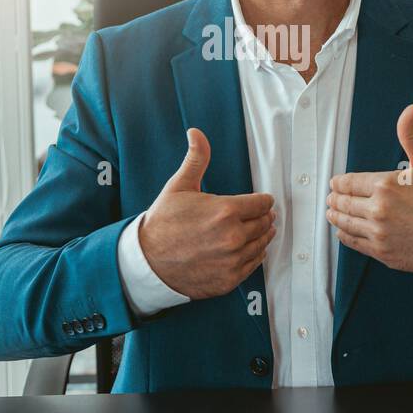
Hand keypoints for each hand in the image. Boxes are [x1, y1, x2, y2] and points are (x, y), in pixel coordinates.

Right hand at [139, 128, 276, 299]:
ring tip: (257, 231)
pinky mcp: (229, 279)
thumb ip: (196, 159)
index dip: (263, 200)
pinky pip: (253, 265)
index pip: (263, 204)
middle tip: (260, 215)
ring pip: (262, 245)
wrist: (147, 261)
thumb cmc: (162, 223)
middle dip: (263, 217)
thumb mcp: (179, 186)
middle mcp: (233, 237)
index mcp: (226, 211)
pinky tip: (247, 249)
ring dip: (262, 236)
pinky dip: (253, 256)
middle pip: (265, 224)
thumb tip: (196, 133)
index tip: (261, 201)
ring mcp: (232, 260)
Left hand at [326, 104, 412, 273]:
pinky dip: (345, 235)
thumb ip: (412, 136)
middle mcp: (378, 210)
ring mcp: (379, 233)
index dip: (338, 182)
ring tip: (332, 212)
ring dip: (335, 216)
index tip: (335, 183)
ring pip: (345, 223)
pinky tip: (343, 231)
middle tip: (332, 197)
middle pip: (343, 202)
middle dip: (335, 198)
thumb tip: (410, 111)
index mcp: (386, 186)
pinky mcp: (383, 252)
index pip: (349, 183)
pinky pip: (354, 243)